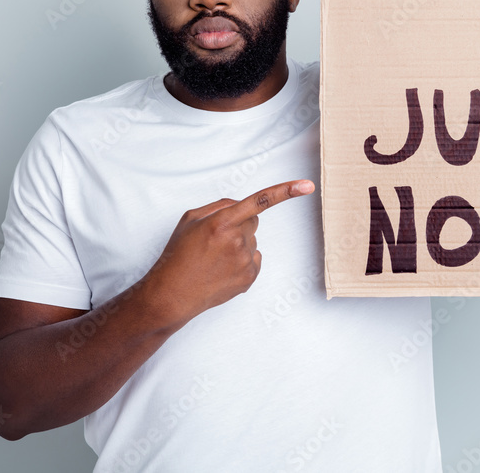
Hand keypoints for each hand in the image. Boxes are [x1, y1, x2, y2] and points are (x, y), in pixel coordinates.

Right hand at [146, 179, 315, 321]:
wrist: (172, 294)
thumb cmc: (178, 255)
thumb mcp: (190, 220)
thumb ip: (219, 206)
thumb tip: (241, 204)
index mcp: (221, 222)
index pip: (259, 201)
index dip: (285, 191)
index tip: (306, 186)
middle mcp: (237, 240)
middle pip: (253, 221)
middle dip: (239, 224)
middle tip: (215, 239)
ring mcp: (245, 261)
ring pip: (252, 241)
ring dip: (238, 244)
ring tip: (214, 259)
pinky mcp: (250, 277)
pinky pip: (254, 259)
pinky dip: (242, 261)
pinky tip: (222, 269)